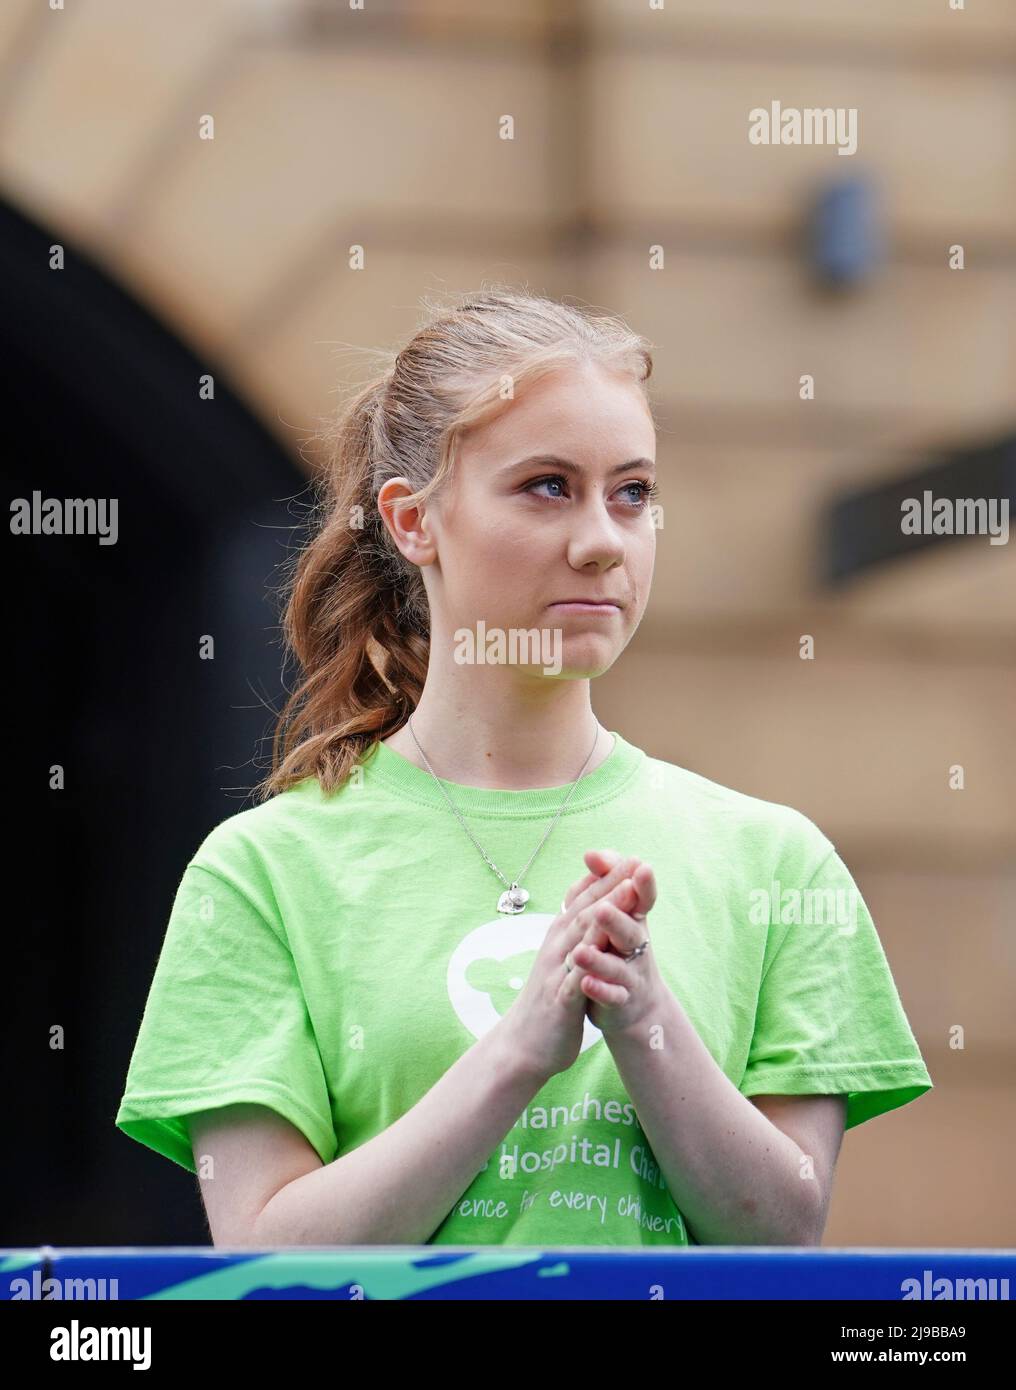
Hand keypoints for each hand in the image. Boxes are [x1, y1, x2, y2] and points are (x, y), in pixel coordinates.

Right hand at [499, 853, 646, 1081]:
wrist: (522, 1045)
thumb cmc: (548, 1000)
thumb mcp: (564, 960)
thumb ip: (577, 932)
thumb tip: (590, 904)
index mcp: (561, 936)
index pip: (585, 900)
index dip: (608, 878)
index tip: (632, 857)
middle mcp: (557, 947)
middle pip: (587, 910)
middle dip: (612, 885)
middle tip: (636, 861)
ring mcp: (558, 972)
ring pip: (583, 937)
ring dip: (606, 912)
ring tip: (628, 892)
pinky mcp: (561, 1000)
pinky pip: (578, 980)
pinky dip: (591, 964)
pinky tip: (606, 951)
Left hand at [565, 848, 664, 1036]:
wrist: (636, 1004)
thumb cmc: (620, 949)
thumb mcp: (617, 915)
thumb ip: (606, 882)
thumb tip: (592, 854)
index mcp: (633, 922)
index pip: (641, 901)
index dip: (643, 885)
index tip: (641, 866)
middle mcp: (636, 947)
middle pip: (629, 932)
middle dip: (616, 920)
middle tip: (603, 909)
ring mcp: (630, 975)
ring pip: (617, 967)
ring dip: (599, 960)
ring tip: (581, 952)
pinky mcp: (620, 1000)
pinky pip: (612, 996)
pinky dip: (600, 990)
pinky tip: (585, 983)